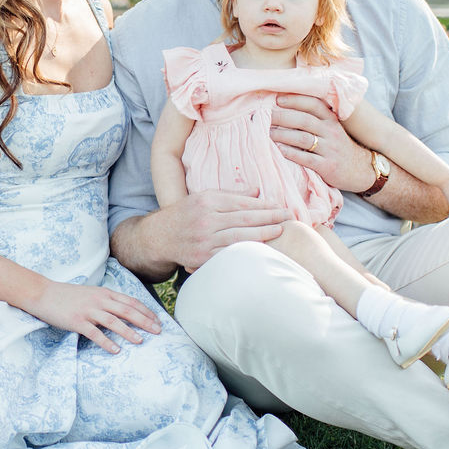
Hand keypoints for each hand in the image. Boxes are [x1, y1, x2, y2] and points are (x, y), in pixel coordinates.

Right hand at [26, 281, 162, 353]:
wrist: (43, 293)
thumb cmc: (67, 295)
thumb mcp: (91, 293)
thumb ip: (106, 300)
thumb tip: (122, 309)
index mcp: (104, 293)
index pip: (130, 302)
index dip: (146, 311)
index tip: (157, 320)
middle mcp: (99, 300)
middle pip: (127, 311)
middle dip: (144, 321)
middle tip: (158, 331)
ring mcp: (88, 311)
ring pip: (113, 322)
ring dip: (128, 332)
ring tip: (140, 341)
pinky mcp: (77, 322)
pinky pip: (95, 334)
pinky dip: (106, 342)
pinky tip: (115, 350)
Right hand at [156, 190, 289, 273]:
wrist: (159, 237)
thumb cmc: (185, 214)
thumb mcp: (204, 197)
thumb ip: (231, 194)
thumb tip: (257, 191)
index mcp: (207, 201)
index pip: (242, 203)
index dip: (264, 205)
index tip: (280, 206)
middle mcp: (205, 220)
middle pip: (245, 219)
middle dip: (270, 218)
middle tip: (288, 216)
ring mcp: (204, 240)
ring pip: (240, 237)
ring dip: (263, 234)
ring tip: (280, 231)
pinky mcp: (202, 258)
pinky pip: (229, 255)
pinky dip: (247, 252)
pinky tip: (261, 249)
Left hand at [270, 93, 368, 192]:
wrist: (360, 170)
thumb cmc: (338, 147)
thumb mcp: (331, 129)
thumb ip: (314, 119)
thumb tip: (284, 109)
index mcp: (331, 120)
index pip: (313, 105)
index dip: (295, 100)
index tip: (277, 99)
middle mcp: (331, 132)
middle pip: (304, 120)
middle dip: (283, 117)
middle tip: (266, 115)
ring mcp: (330, 149)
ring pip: (303, 138)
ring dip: (283, 134)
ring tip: (267, 132)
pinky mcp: (327, 166)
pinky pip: (306, 158)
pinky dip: (291, 153)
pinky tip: (279, 149)